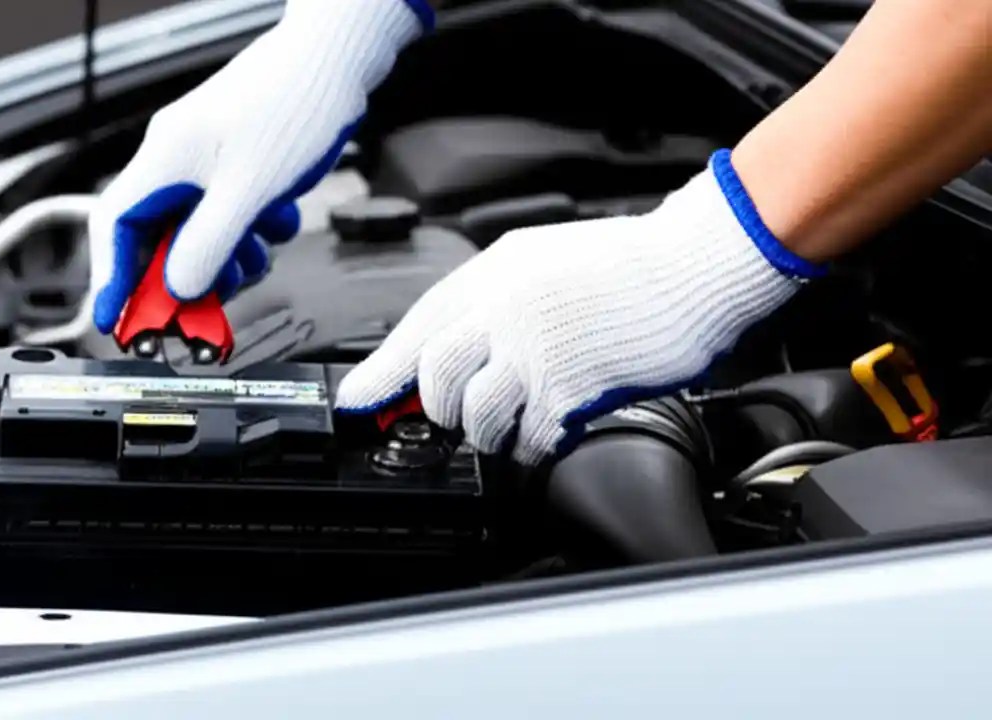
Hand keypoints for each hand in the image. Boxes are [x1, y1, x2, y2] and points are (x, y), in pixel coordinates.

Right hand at [91, 0, 431, 334]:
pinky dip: (255, 232)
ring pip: (201, 234)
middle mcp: (181, 161)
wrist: (339, 59)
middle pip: (160, 240)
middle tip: (210, 307)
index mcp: (165, 160)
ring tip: (256, 257)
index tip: (120, 320)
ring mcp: (211, 163)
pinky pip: (234, 218)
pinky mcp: (242, 166)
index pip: (115, 228)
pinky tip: (277, 221)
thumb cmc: (294, 102)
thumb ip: (210, 244)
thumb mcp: (250, 189)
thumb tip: (180, 288)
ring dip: (229, 257)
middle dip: (188, 276)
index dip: (112, 279)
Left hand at [335, 152, 823, 463]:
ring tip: (522, 418)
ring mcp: (535, 351)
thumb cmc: (622, 266)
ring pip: (477, 418)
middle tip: (464, 415)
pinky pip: (531, 439)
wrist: (694, 267)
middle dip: (444, 410)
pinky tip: (558, 424)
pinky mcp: (571, 388)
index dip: (381, 375)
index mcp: (491, 275)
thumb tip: (444, 346)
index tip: (357, 404)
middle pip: (435, 382)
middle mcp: (503, 310)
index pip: (416, 331)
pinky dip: (537, 444)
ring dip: (493, 433)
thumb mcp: (537, 265)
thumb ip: (487, 302)